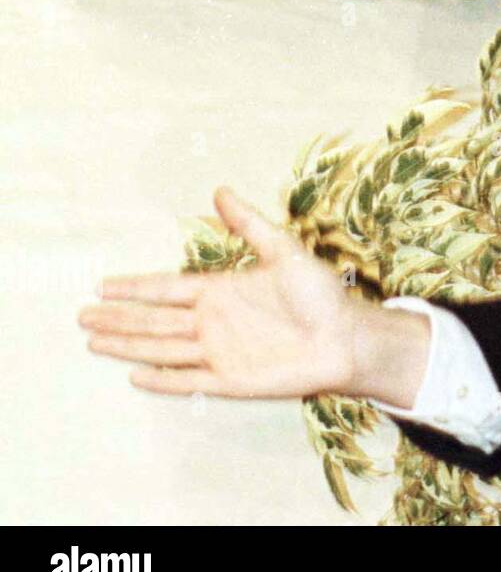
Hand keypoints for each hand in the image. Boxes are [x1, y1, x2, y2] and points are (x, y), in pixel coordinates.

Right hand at [78, 186, 359, 398]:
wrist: (347, 337)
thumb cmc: (320, 294)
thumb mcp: (284, 251)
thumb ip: (249, 224)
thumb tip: (220, 190)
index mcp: (222, 290)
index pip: (167, 289)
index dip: (135, 287)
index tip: (101, 285)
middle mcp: (215, 322)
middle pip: (155, 321)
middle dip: (118, 319)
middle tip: (81, 317)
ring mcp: (221, 352)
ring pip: (162, 349)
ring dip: (128, 346)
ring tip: (93, 342)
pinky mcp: (232, 379)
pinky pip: (188, 381)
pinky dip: (162, 380)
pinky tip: (134, 377)